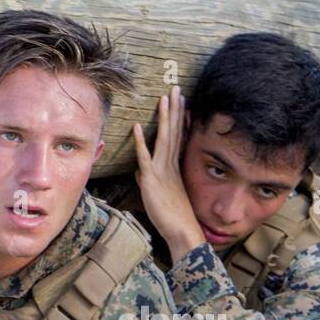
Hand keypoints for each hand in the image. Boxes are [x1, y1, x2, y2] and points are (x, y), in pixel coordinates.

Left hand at [132, 85, 203, 262]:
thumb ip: (149, 180)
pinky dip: (141, 142)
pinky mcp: (153, 180)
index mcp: (175, 167)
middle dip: (175, 109)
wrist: (182, 231)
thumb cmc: (173, 217)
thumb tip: (140, 171)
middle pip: (175, 131)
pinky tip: (138, 126)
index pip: (178, 136)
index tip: (181, 101)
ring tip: (165, 97)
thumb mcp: (159, 195)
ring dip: (165, 117)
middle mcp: (171, 165)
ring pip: (165, 138)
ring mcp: (163, 171)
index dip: (179, 118)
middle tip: (177, 88)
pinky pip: (146, 157)